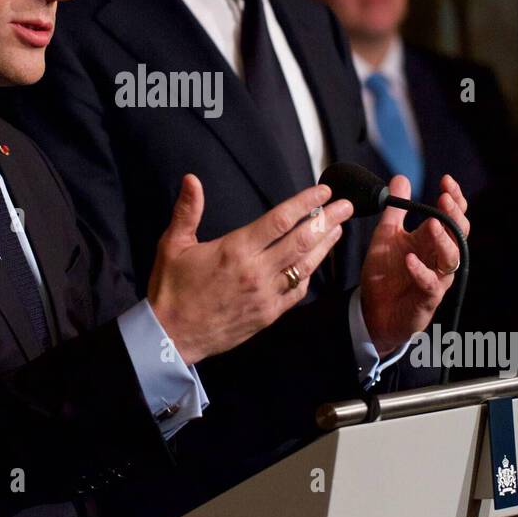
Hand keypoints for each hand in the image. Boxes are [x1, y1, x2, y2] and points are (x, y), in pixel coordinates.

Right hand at [147, 175, 352, 366]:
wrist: (171, 336)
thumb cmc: (171, 289)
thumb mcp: (173, 245)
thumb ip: (187, 211)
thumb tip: (191, 179)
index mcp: (236, 250)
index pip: (280, 220)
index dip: (305, 203)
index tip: (324, 191)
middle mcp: (256, 271)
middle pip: (301, 240)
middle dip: (327, 220)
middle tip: (346, 205)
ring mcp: (266, 295)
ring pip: (305, 266)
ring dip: (324, 245)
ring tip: (339, 229)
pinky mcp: (268, 314)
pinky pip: (297, 292)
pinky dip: (309, 275)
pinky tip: (315, 263)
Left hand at [360, 173, 469, 354]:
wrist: (372, 310)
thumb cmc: (385, 273)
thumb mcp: (386, 235)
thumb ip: (396, 209)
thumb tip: (402, 177)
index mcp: (432, 240)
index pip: (452, 216)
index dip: (454, 199)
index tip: (446, 180)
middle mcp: (439, 258)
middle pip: (460, 234)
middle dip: (455, 215)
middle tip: (445, 198)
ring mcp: (437, 279)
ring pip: (452, 258)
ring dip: (444, 240)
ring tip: (432, 223)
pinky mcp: (427, 299)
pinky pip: (430, 284)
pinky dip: (421, 271)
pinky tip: (410, 259)